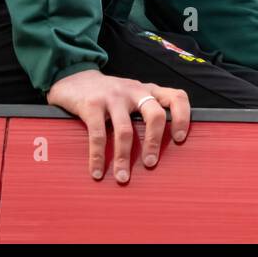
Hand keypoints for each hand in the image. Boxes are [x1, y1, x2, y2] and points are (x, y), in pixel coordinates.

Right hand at [46, 69, 189, 181]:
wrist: (74, 79)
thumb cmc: (108, 95)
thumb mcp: (132, 97)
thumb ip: (144, 112)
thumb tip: (158, 150)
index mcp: (148, 90)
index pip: (176, 97)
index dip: (183, 117)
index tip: (179, 139)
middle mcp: (135, 91)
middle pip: (155, 114)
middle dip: (154, 142)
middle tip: (150, 164)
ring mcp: (113, 97)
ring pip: (125, 130)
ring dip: (124, 157)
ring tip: (123, 177)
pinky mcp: (92, 105)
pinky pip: (98, 135)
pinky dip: (98, 157)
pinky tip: (98, 172)